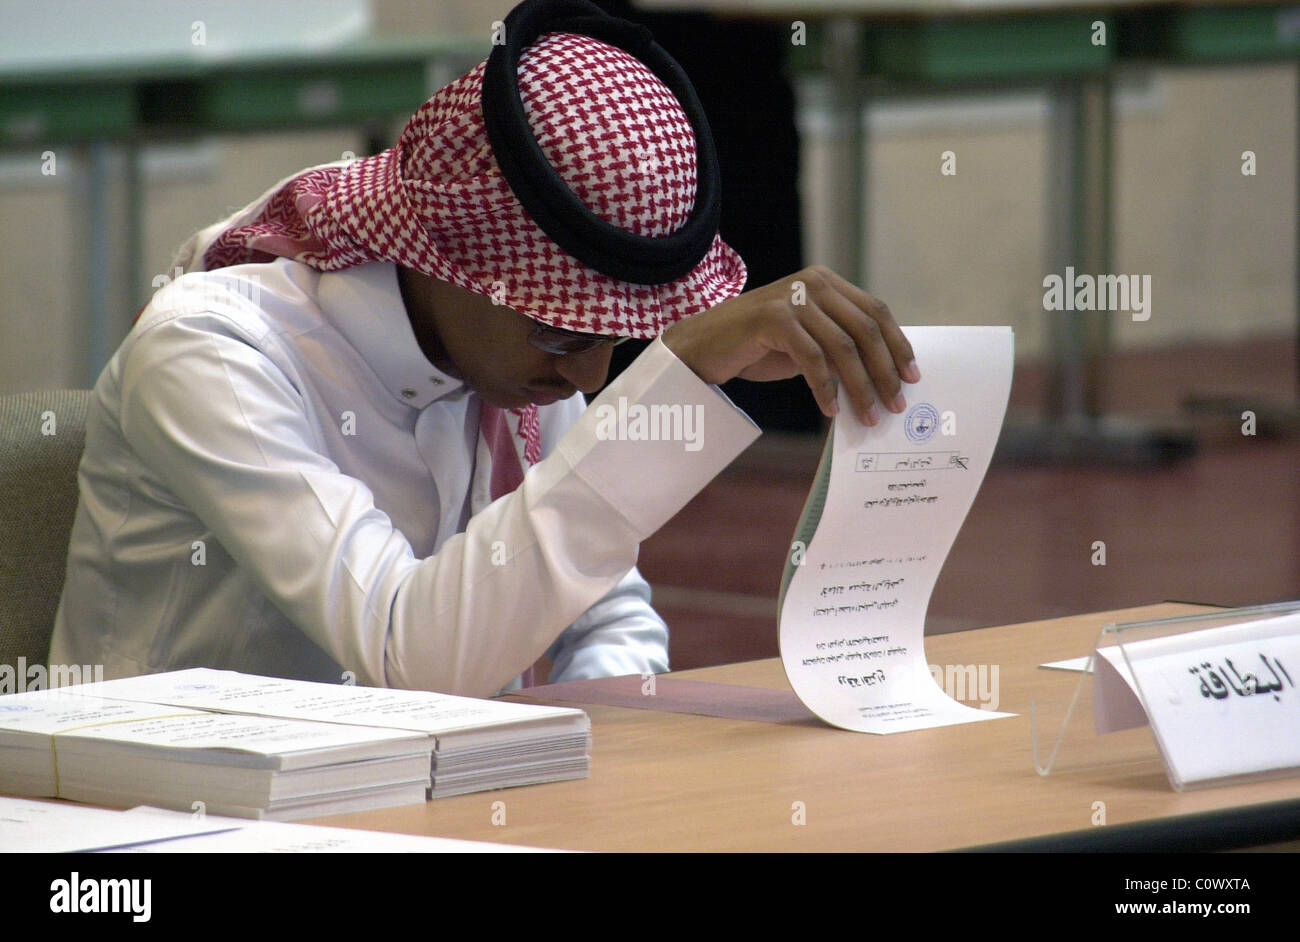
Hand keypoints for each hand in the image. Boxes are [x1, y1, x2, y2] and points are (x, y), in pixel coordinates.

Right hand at [661, 266, 919, 425]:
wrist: (702, 345)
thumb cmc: (757, 347)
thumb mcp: (807, 339)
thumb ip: (840, 344)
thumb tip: (883, 374)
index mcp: (827, 282)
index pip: (876, 312)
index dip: (898, 345)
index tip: (912, 376)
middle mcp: (813, 283)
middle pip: (865, 329)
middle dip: (884, 371)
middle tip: (895, 404)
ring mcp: (792, 297)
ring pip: (842, 347)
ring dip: (859, 386)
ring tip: (868, 415)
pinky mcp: (773, 317)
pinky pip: (812, 358)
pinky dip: (825, 388)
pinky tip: (831, 410)